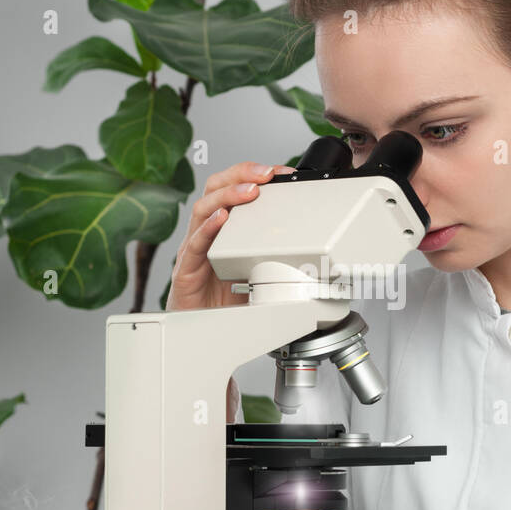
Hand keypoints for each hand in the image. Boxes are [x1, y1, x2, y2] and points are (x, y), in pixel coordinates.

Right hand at [166, 158, 295, 419]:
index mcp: (225, 231)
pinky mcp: (186, 270)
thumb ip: (284, 267)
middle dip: (241, 174)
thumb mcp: (262, 279)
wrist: (201, 337)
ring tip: (249, 190)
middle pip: (216, 188)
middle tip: (266, 174)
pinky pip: (194, 244)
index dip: (254, 175)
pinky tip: (222, 219)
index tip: (281, 172)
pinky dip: (208, 229)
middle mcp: (208, 234)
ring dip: (228, 195)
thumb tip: (324, 268)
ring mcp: (195, 250)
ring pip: (203, 209)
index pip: (235, 190)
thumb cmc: (226, 306)